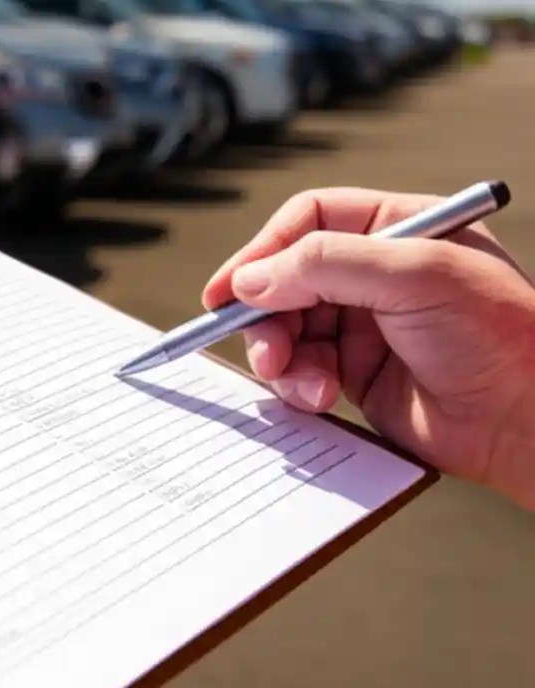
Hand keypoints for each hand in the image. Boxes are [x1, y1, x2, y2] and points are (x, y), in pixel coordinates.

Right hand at [203, 188, 534, 507]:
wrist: (533, 421)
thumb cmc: (497, 335)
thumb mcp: (414, 276)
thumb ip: (325, 265)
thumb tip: (248, 280)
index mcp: (396, 229)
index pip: (307, 222)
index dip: (262, 253)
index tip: (227, 291)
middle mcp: (376, 273)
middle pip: (286, 279)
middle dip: (266, 315)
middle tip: (263, 349)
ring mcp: (365, 325)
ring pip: (286, 329)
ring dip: (280, 356)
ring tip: (300, 380)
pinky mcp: (358, 374)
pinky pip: (301, 370)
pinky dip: (298, 384)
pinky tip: (321, 397)